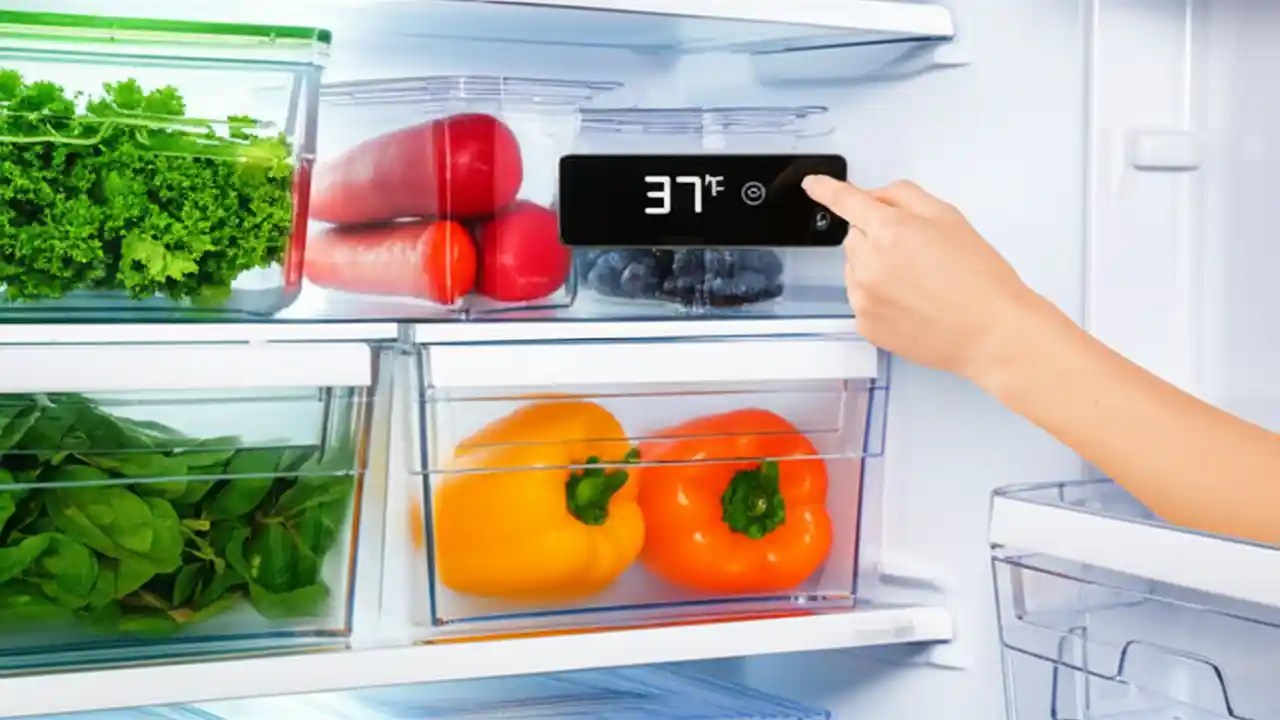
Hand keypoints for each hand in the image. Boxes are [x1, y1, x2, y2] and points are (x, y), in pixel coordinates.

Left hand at [802, 175, 1041, 382]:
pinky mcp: (866, 325)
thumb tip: (873, 198)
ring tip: (919, 282)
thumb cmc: (978, 278)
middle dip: (877, 237)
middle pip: (854, 237)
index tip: (812, 184)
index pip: (845, 202)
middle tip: (918, 253)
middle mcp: (868, 264)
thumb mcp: (948, 217)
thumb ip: (903, 197)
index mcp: (890, 231)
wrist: (990, 333)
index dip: (826, 189)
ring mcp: (863, 298)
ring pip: (855, 268)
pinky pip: (861, 299)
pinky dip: (879, 297)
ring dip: (876, 267)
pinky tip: (912, 303)